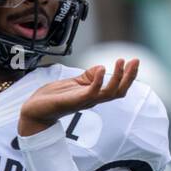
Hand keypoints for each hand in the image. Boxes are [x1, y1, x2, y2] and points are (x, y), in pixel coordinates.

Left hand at [18, 58, 138, 135]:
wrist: (35, 109)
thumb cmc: (53, 98)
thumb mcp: (75, 83)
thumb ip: (88, 76)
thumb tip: (102, 68)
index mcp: (93, 95)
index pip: (117, 88)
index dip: (127, 76)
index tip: (133, 61)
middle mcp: (92, 100)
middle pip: (118, 92)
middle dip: (129, 77)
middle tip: (135, 60)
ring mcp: (84, 101)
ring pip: (109, 93)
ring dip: (118, 77)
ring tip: (121, 61)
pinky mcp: (74, 101)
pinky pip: (91, 92)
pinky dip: (98, 81)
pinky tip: (102, 68)